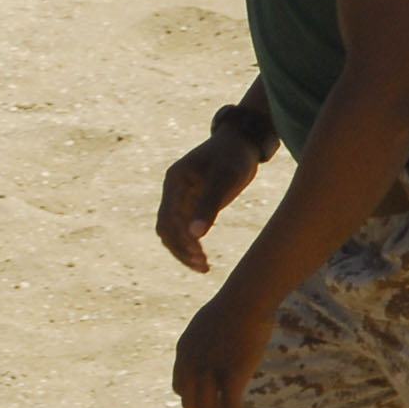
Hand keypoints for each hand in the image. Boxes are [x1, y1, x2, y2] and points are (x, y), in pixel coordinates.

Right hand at [157, 128, 258, 271]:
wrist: (241, 140)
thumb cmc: (234, 156)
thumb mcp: (225, 178)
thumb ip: (209, 204)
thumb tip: (195, 235)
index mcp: (175, 182)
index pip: (169, 218)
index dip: (181, 239)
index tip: (200, 255)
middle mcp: (173, 191)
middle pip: (166, 228)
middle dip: (181, 249)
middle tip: (203, 266)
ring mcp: (180, 197)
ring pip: (172, 231)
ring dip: (183, 251)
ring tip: (204, 267)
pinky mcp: (191, 202)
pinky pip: (183, 229)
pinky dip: (190, 244)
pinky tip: (203, 257)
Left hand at [172, 275, 276, 407]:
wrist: (248, 297)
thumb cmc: (237, 303)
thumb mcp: (213, 320)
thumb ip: (210, 336)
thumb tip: (222, 340)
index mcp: (184, 351)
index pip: (180, 388)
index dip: (197, 399)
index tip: (217, 400)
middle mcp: (191, 363)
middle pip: (190, 404)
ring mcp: (209, 370)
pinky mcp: (231, 374)